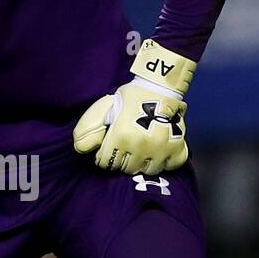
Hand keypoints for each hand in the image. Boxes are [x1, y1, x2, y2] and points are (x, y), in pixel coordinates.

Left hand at [72, 39, 195, 175]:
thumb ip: (88, 128)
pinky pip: (168, 167)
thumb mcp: (104, 108)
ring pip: (145, 171)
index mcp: (121, 136)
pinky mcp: (177, 149)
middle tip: (124, 148)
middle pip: (125, 169)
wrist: (161, 86)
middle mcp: (141, 146)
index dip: (103, 157)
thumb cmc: (130, 97)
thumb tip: (81, 150)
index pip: (105, 163)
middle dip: (121, 160)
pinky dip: (163, 162)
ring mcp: (161, 150)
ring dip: (141, 163)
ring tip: (140, 150)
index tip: (108, 149)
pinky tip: (158, 152)